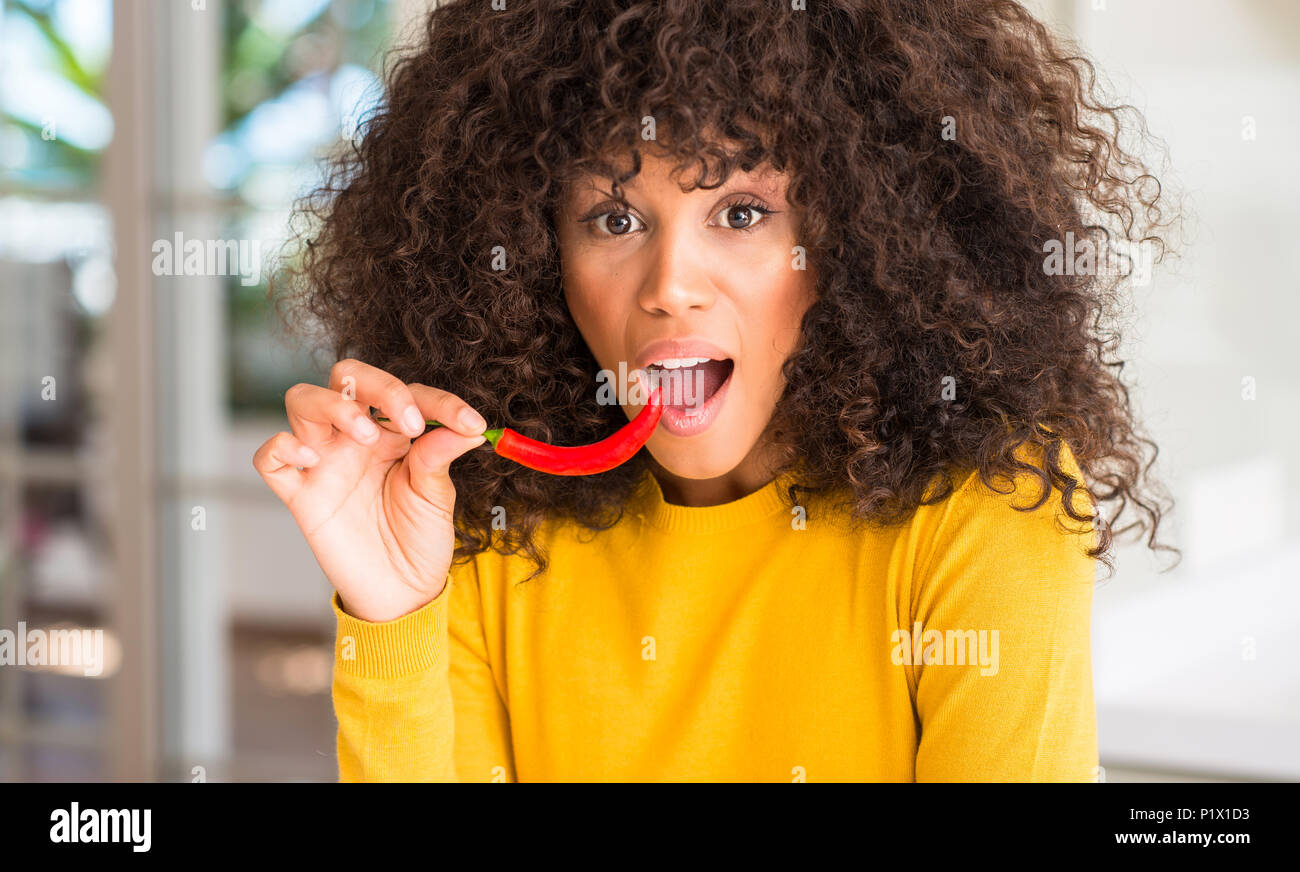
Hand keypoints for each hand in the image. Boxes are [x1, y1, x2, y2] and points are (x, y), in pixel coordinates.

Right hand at [253, 359, 487, 622]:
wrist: (401, 592)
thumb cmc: (419, 540)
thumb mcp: (437, 496)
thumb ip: (440, 457)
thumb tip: (468, 426)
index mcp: (394, 432)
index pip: (409, 394)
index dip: (441, 403)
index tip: (472, 424)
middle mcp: (355, 437)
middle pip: (347, 377)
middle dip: (379, 385)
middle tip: (410, 423)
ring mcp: (324, 461)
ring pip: (302, 400)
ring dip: (334, 406)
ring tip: (366, 437)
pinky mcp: (300, 494)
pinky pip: (270, 456)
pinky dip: (282, 446)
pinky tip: (312, 460)